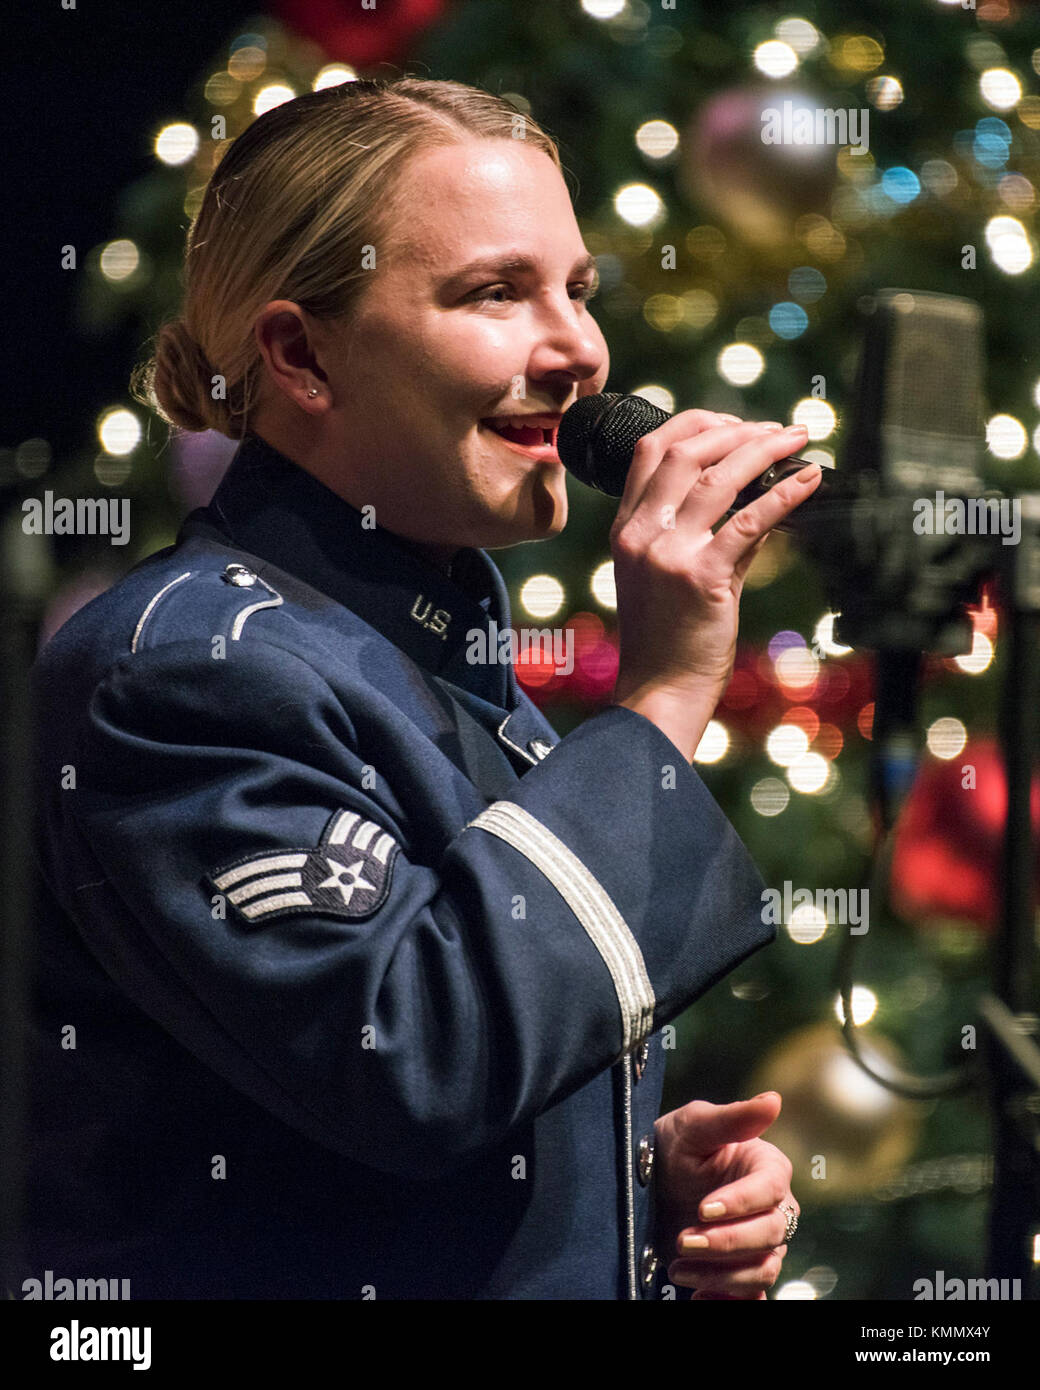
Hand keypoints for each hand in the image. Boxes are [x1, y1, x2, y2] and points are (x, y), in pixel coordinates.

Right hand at [610, 412, 819, 761]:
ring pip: (717, 478)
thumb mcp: (669, 575)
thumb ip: (707, 533)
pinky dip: (784, 493)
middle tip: (773, 429)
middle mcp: (640, 534)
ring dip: (762, 450)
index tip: (732, 422)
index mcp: (625, 528)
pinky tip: (809, 479)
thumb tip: (760, 497)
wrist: (660, 691)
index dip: (693, 423)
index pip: (650, 451)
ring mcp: (668, 554)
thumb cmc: (668, 639)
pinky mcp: (701, 577)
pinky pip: (748, 521)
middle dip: (734, 429)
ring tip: (795, 440)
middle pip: (684, 452)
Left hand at [652, 1091, 797, 1299]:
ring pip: (762, 1270)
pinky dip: (727, 1301)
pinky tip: (697, 1297)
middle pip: (769, 1235)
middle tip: (682, 1239)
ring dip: (721, 1275)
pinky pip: (752, 1298)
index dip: (740, 1202)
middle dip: (725, 1242)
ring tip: (677, 1268)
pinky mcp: (746, 1272)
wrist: (653, 1185)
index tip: (702, 1208)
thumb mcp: (694, 1125)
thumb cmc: (676, 1146)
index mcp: (768, 1168)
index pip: (769, 1190)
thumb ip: (732, 1117)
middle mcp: (774, 1209)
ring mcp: (763, 1244)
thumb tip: (774, 1100)